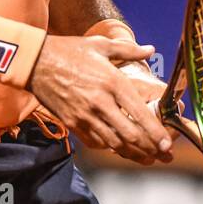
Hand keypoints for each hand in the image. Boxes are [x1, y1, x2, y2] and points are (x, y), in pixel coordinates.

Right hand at [28, 35, 173, 164]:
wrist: (35, 62)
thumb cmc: (69, 51)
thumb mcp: (101, 45)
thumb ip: (128, 50)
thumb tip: (150, 49)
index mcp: (112, 82)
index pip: (139, 113)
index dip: (156, 133)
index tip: (167, 144)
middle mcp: (101, 102)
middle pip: (130, 135)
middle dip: (150, 149)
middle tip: (163, 156)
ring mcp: (85, 115)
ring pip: (114, 143)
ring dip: (132, 153)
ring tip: (147, 158)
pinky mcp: (72, 123)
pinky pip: (95, 142)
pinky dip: (109, 147)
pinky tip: (119, 148)